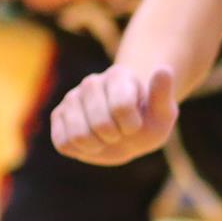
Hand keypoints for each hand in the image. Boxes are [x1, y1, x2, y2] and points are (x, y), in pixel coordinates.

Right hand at [51, 64, 178, 165]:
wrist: (130, 132)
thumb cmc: (148, 120)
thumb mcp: (163, 112)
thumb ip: (163, 92)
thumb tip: (164, 70)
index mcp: (119, 75)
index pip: (121, 106)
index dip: (132, 125)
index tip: (136, 123)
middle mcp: (92, 82)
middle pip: (100, 124)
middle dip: (116, 136)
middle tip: (121, 132)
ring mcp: (72, 98)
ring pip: (78, 135)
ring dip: (97, 145)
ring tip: (106, 137)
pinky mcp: (58, 116)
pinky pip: (63, 143)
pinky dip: (80, 150)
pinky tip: (91, 141)